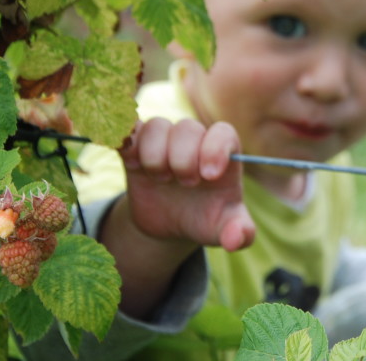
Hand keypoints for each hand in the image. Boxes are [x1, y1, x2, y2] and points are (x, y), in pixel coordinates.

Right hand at [117, 117, 254, 251]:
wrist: (171, 224)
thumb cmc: (205, 220)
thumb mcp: (223, 229)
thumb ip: (239, 233)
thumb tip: (236, 240)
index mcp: (222, 155)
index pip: (223, 133)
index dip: (215, 148)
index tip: (208, 176)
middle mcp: (194, 142)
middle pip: (187, 128)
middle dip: (183, 158)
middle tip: (185, 184)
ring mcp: (165, 143)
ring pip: (157, 126)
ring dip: (155, 153)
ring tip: (160, 178)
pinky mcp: (137, 149)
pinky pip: (128, 129)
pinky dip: (125, 138)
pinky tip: (131, 162)